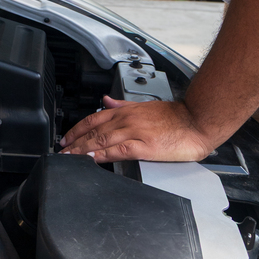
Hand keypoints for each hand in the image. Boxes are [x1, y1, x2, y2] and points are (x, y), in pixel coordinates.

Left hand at [59, 96, 213, 163]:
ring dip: (82, 149)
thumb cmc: (176, 116)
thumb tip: (106, 101)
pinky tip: (93, 158)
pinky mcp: (144, 146)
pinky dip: (103, 153)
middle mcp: (127, 120)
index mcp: (127, 111)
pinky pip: (119, 150)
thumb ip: (123, 104)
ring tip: (69, 157)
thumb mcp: (144, 105)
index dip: (77, 129)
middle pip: (93, 130)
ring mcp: (135, 132)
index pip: (94, 119)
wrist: (197, 120)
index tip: (66, 138)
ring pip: (102, 140)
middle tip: (61, 151)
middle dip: (74, 141)